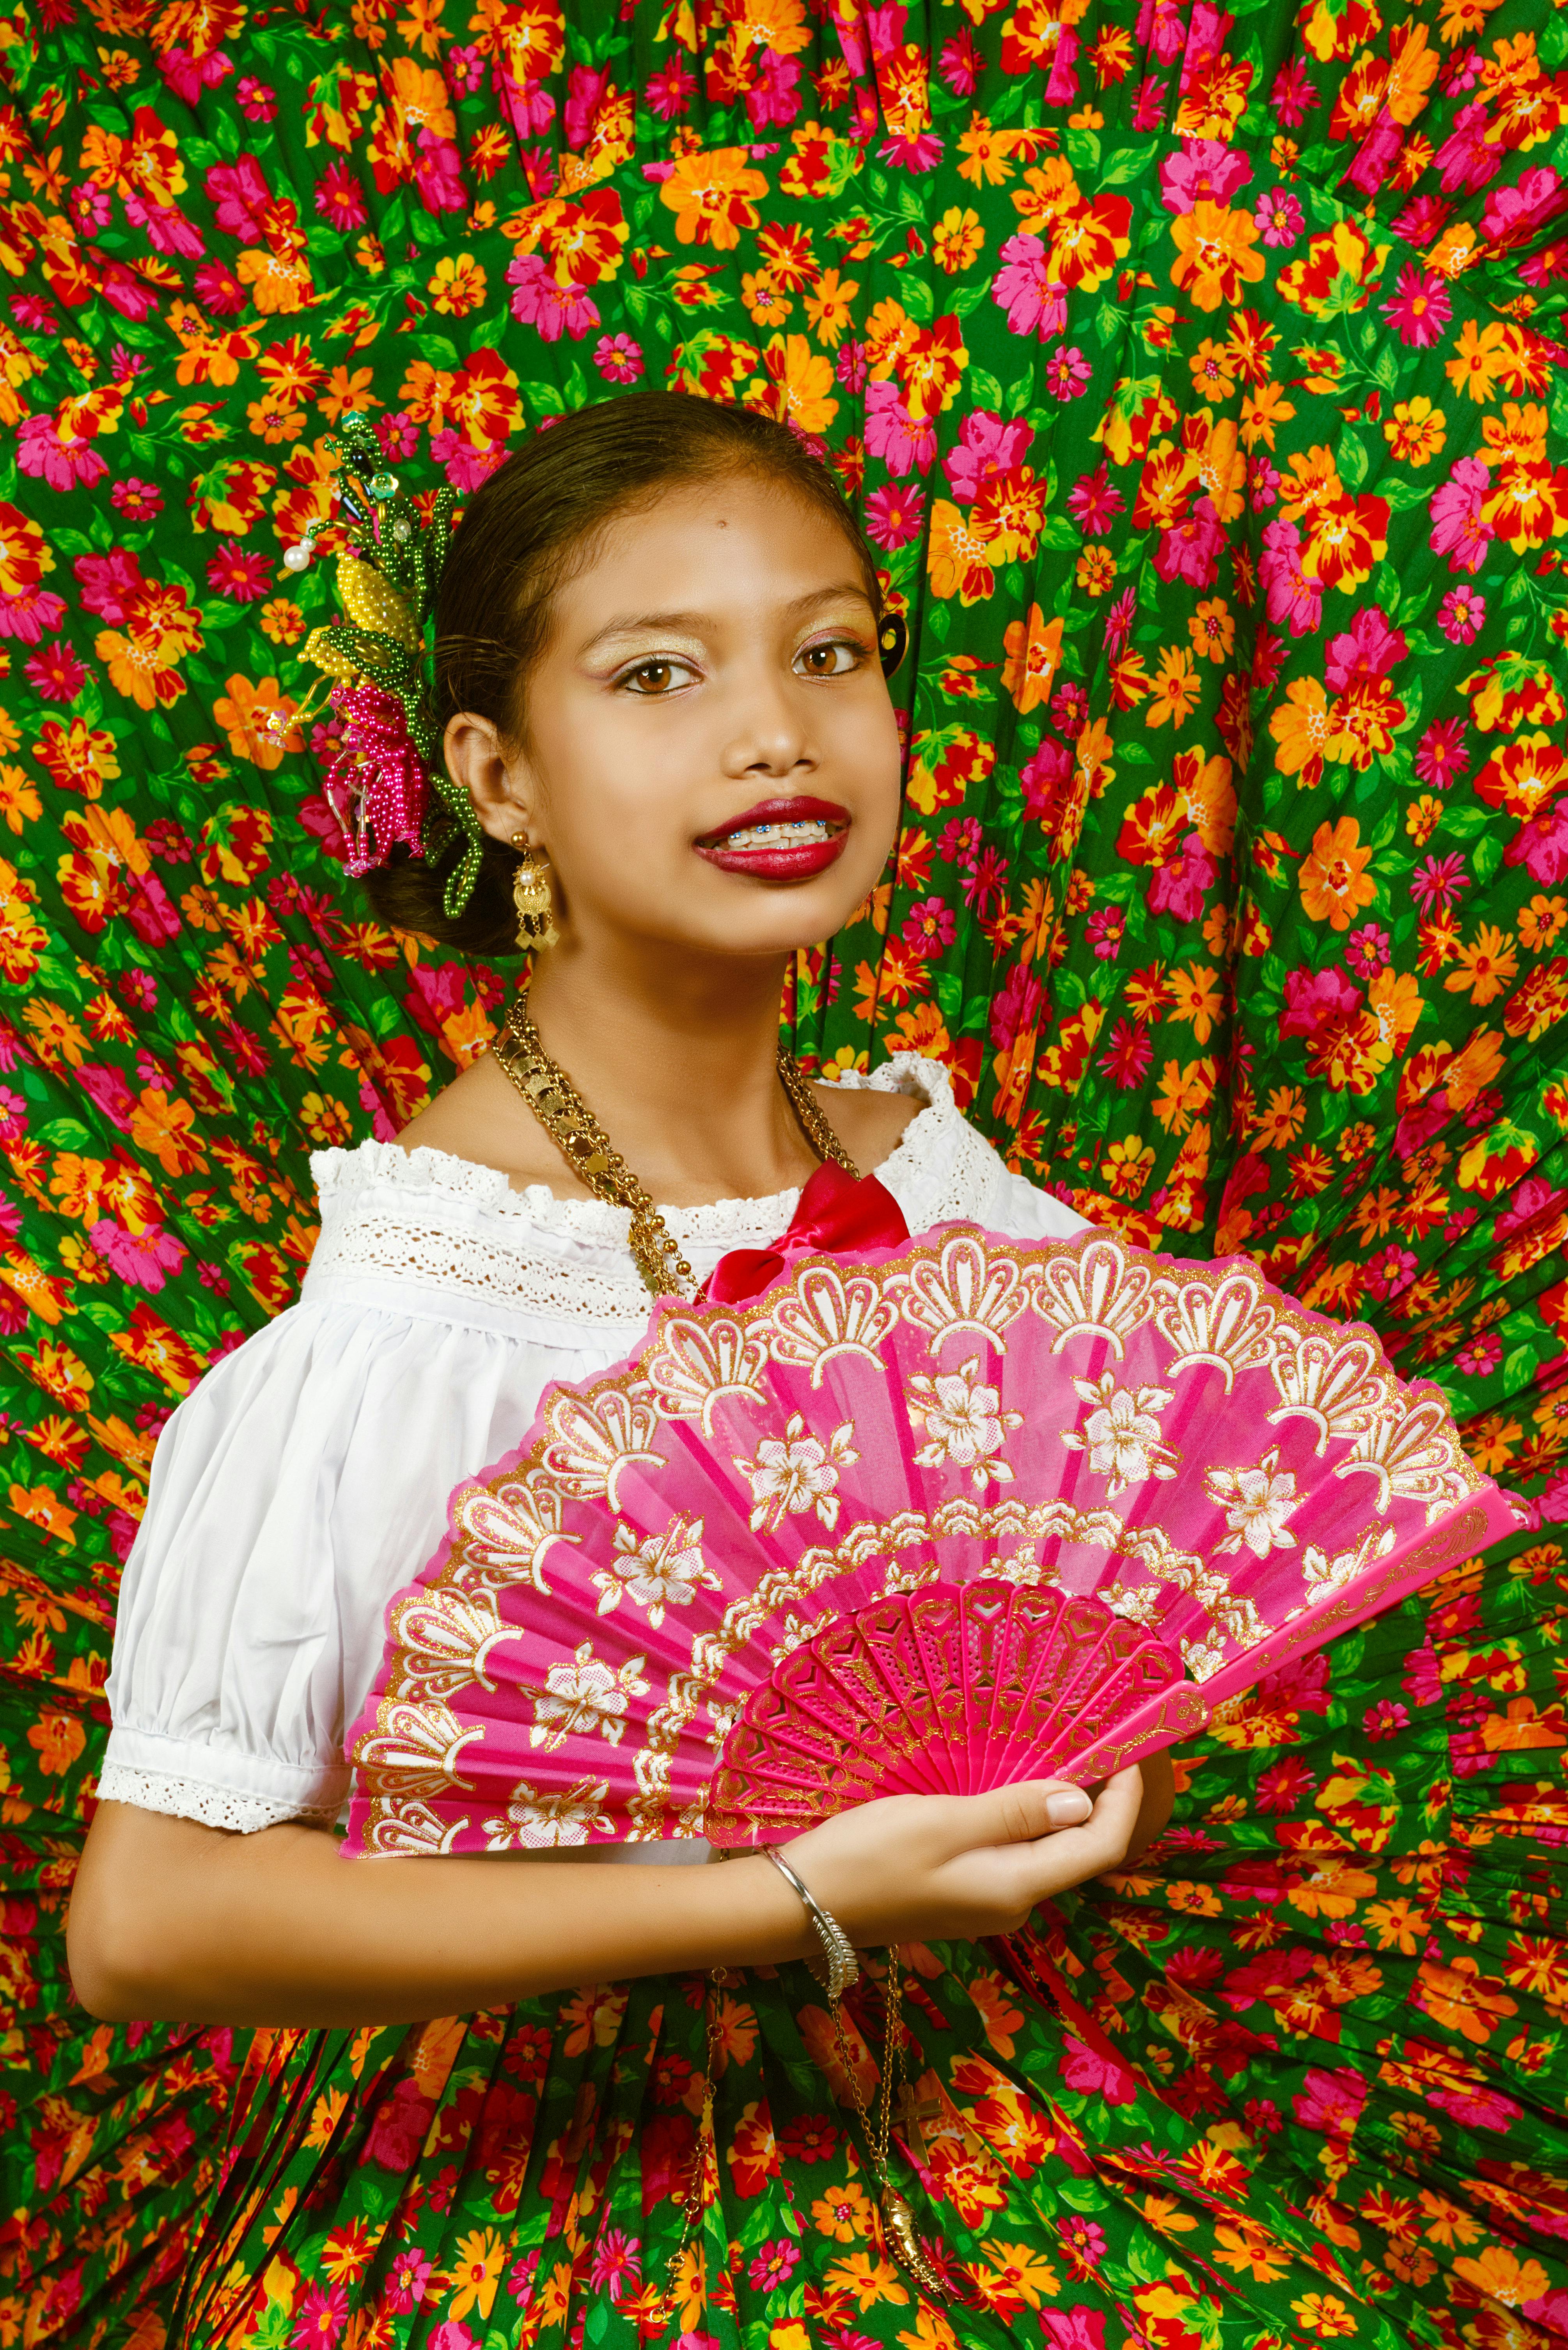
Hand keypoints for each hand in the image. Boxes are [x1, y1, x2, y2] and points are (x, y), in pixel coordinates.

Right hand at [776, 1767, 1145, 1948]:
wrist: (804, 1904)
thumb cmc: (870, 1857)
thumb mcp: (943, 1822)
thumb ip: (1014, 1812)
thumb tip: (1081, 1803)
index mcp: (1015, 1888)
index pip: (1100, 1846)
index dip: (1124, 1798)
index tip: (1131, 1748)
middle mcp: (1012, 1903)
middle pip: (1077, 1850)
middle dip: (1097, 1796)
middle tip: (1096, 1737)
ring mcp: (986, 1902)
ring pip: (1044, 1849)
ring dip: (1058, 1804)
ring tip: (1057, 1750)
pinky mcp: (962, 1893)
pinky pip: (1013, 1853)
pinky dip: (1025, 1816)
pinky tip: (1008, 1783)